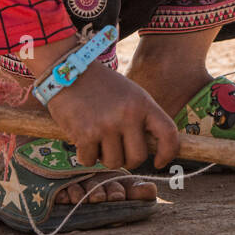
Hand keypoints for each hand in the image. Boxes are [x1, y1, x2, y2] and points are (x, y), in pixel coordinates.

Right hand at [45, 63, 180, 169]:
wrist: (67, 72)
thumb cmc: (100, 85)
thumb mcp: (130, 94)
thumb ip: (142, 117)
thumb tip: (153, 146)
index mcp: (143, 103)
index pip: (168, 133)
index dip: (168, 153)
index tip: (159, 162)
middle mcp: (128, 115)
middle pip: (138, 157)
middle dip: (128, 160)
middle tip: (118, 151)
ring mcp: (107, 126)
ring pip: (114, 163)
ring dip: (105, 158)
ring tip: (99, 142)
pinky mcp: (85, 134)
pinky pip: (89, 160)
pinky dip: (86, 156)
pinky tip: (82, 141)